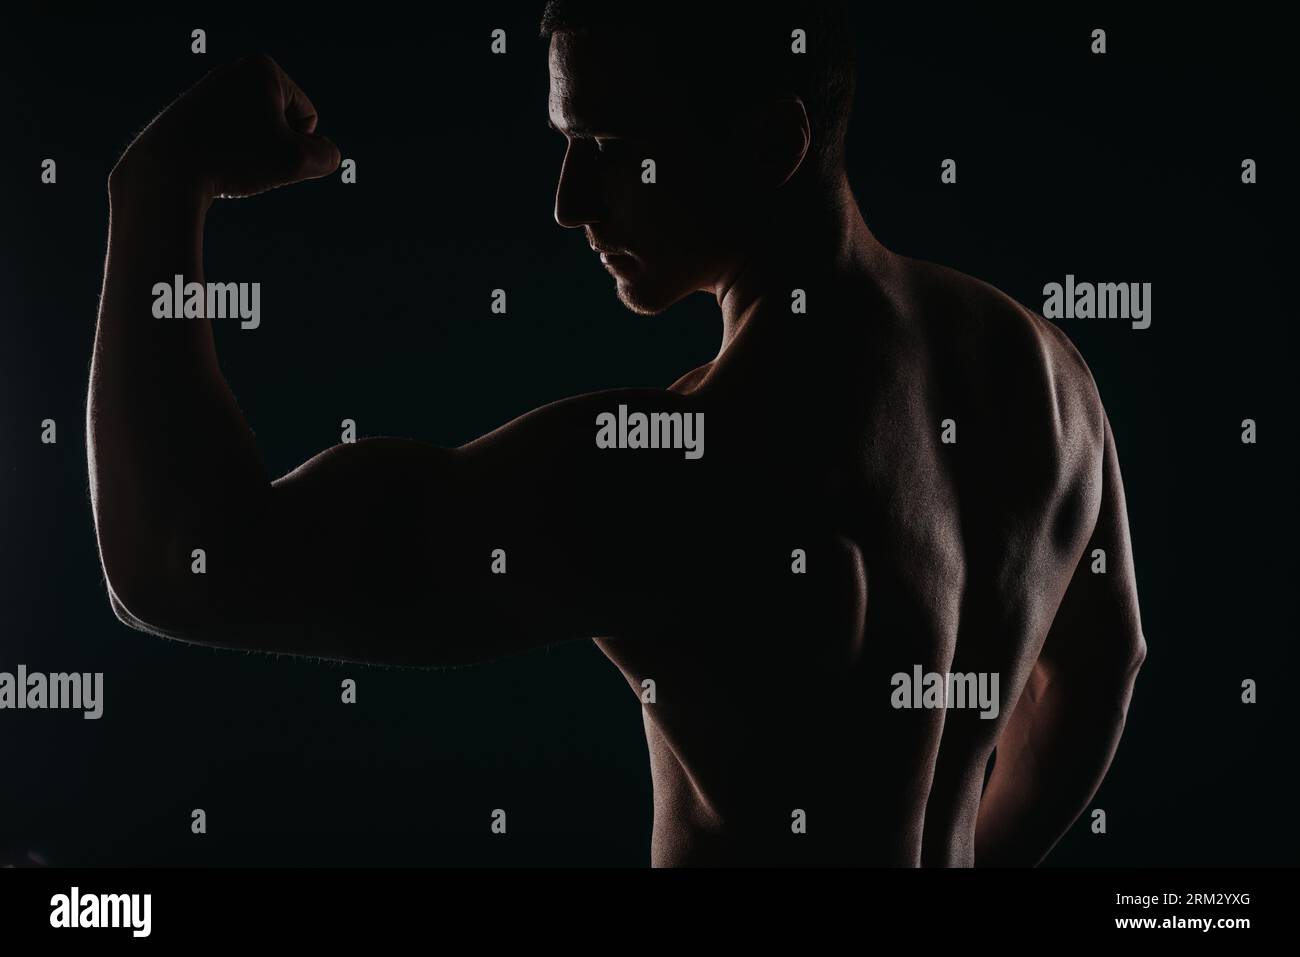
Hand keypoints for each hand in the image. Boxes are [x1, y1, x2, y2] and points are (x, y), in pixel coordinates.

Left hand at [111, 53, 340, 202]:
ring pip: (256, 136)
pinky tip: (209, 162)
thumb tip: (324, 151)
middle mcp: (235, 71)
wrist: (166, 170)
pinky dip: (229, 157)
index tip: (263, 150)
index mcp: (264, 69)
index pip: (308, 119)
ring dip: (252, 156)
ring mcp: (211, 89)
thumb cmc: (234, 159)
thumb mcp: (297, 161)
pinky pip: (231, 140)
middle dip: (273, 148)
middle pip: (281, 124)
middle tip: (243, 158)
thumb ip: (326, 156)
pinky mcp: (193, 110)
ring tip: (225, 161)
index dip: (296, 146)